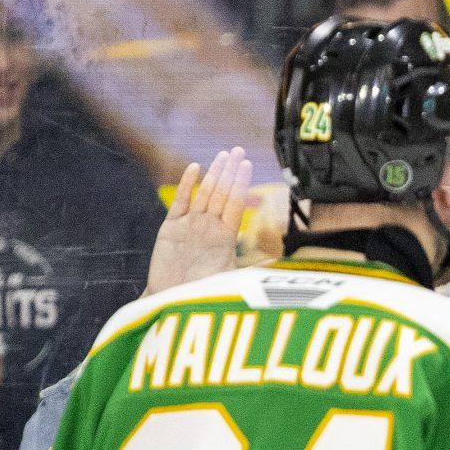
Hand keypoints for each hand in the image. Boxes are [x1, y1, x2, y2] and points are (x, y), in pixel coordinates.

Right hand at [148, 146, 252, 294]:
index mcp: (225, 234)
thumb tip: (280, 267)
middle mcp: (209, 225)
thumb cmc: (202, 292)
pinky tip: (193, 168)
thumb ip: (251, 270)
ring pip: (204, 193)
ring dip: (213, 174)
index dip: (241, 183)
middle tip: (237, 150)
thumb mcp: (231, 278)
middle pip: (222, 192)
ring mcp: (190, 224)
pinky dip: (186, 185)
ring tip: (222, 155)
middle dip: (230, 171)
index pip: (236, 202)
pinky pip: (180, 202)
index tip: (248, 164)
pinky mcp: (170, 228)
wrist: (172, 299)